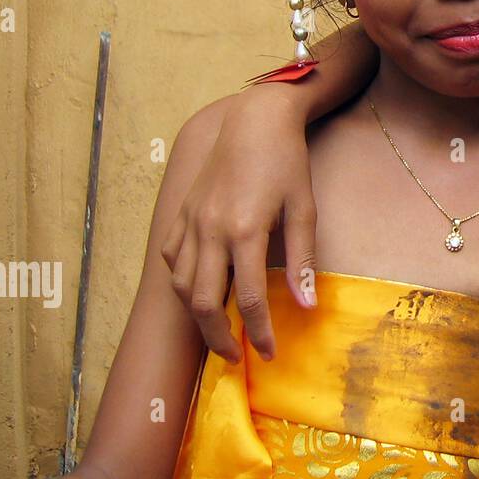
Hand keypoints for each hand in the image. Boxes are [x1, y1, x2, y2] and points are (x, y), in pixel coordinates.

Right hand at [160, 88, 318, 362]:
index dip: (258, 332)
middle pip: (203, 302)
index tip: (268, 354)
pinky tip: (199, 290)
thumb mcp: (304, 209)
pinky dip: (182, 282)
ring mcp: (190, 221)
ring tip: (218, 330)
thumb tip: (307, 305)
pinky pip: (171, 259)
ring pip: (181, 285)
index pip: (248, 299)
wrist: (254, 120)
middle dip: (218, 338)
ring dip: (197, 315)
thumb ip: (303, 260)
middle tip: (236, 357)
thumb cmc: (286, 162)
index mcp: (244, 230)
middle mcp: (210, 230)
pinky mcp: (181, 213)